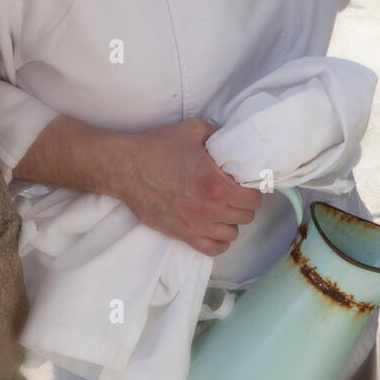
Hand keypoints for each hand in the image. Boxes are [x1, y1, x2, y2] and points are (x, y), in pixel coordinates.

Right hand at [110, 118, 260, 257]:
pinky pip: (213, 249)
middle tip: (235, 192)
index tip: (246, 182)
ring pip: (232, 234)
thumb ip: (219, 135)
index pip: (253, 199)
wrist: (126, 169)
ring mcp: (195, 225)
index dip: (253, 189)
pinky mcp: (181, 235)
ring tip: (224, 207)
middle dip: (244, 203)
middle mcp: (209, 210)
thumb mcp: (193, 131)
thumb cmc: (158, 148)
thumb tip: (234, 139)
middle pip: (246, 217)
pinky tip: (215, 226)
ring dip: (232, 220)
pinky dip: (219, 240)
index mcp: (216, 185)